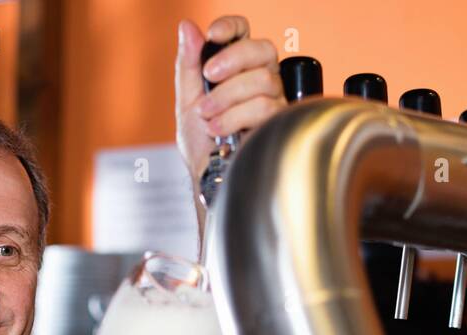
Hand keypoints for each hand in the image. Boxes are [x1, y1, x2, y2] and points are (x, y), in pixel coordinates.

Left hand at [175, 16, 286, 190]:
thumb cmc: (201, 143)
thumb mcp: (187, 99)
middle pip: (263, 49)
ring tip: (208, 116)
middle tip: (209, 76)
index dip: (232, 27)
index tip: (213, 36)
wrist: (210, 175)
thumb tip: (187, 27)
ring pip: (263, 80)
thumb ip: (188, 63)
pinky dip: (235, 117)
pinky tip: (220, 130)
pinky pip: (265, 106)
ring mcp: (273, 99)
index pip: (244, 32)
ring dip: (227, 97)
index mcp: (238, 67)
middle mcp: (260, 78)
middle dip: (233, 59)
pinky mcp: (279, 122)